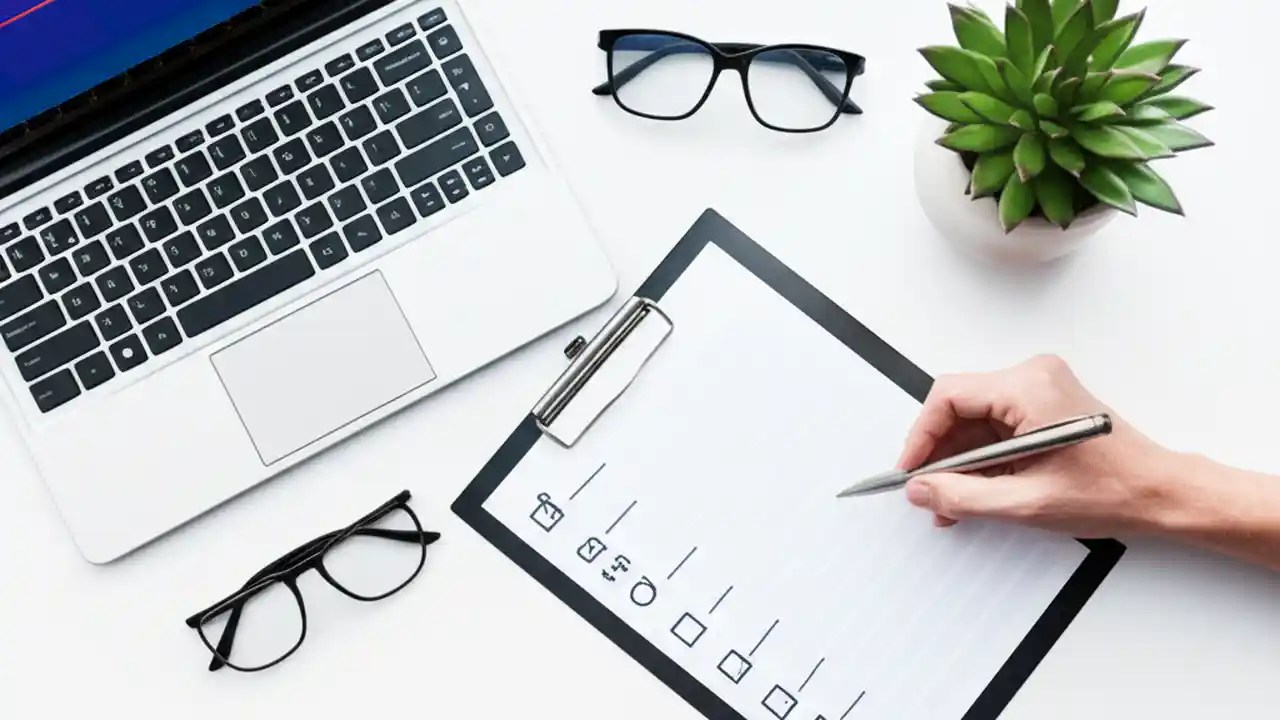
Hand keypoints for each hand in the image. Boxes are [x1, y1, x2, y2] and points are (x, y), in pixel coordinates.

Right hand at [898, 355, 1176, 536]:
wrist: (1162, 493)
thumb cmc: (1113, 491)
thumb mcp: (1026, 502)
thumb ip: (963, 497)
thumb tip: (922, 489)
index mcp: (1029, 388)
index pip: (949, 397)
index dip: (921, 436)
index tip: (911, 470)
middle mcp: (1034, 377)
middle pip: (960, 407)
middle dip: (940, 454)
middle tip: (928, 491)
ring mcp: (1040, 389)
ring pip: (976, 420)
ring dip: (961, 461)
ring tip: (951, 503)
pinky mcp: (1044, 404)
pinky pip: (996, 426)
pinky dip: (983, 459)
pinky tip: (976, 491)